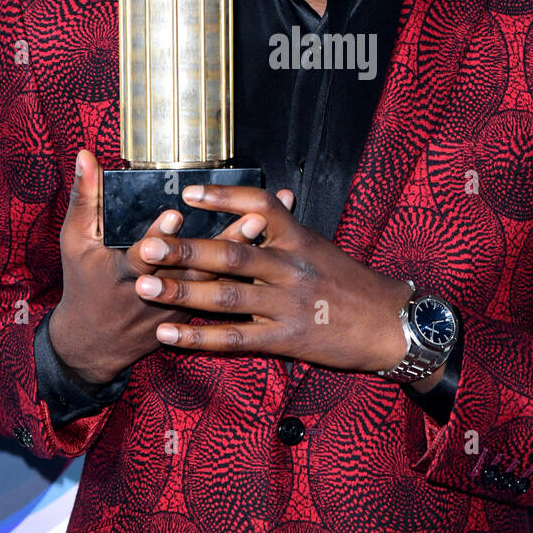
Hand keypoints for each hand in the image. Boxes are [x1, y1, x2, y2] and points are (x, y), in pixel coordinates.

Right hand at [48, 152, 293, 384]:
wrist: (97, 344)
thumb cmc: (85, 284)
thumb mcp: (76, 242)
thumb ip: (85, 198)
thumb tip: (85, 155)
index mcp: (124, 273)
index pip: (143, 256)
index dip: (159, 237)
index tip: (176, 215)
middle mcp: (157, 291)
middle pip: (194, 268)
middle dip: (223, 243)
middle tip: (251, 219)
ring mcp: (180, 304)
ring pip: (216, 278)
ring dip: (243, 252)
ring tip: (267, 225)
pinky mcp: (195, 311)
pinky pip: (225, 286)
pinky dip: (248, 267)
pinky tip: (271, 240)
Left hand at [133, 183, 411, 374]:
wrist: (388, 324)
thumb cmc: (350, 282)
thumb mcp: (320, 246)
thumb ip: (288, 228)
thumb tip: (269, 199)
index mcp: (298, 238)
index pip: (260, 207)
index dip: (223, 199)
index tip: (187, 193)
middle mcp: (290, 267)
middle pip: (232, 254)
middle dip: (186, 250)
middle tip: (146, 245)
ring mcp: (286, 305)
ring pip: (226, 296)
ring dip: (181, 292)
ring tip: (144, 286)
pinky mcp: (284, 338)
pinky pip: (234, 338)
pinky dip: (198, 337)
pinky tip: (167, 333)